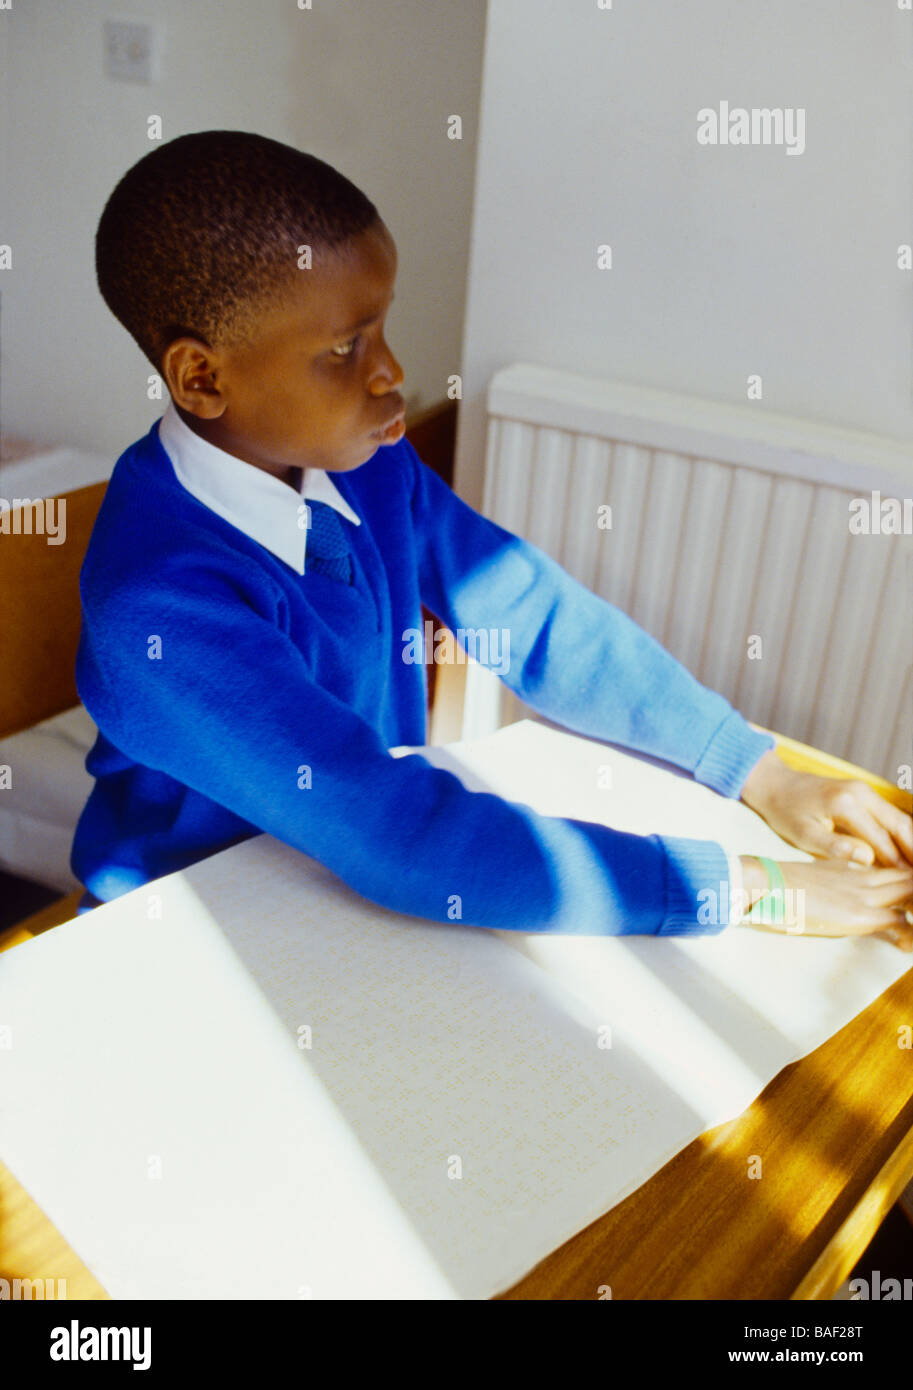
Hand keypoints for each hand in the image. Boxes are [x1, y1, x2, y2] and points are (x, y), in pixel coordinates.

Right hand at [738, 855, 912, 950]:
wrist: (763, 885)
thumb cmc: (776, 887)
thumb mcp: (810, 880)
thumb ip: (831, 884)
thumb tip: (837, 899)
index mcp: (850, 868)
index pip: (893, 871)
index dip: (907, 883)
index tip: (906, 899)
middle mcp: (862, 877)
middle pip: (908, 879)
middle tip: (911, 910)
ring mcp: (863, 894)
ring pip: (910, 894)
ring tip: (911, 932)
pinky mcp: (860, 914)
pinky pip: (900, 921)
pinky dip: (908, 933)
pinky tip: (906, 945)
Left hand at [740, 751, 912, 867]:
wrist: (775, 784)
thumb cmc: (785, 812)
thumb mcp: (803, 835)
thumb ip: (836, 847)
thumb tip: (869, 858)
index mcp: (845, 804)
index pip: (881, 838)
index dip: (898, 863)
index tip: (909, 883)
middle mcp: (860, 792)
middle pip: (900, 824)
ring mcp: (864, 790)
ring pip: (899, 819)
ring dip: (911, 843)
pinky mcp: (864, 793)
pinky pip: (889, 816)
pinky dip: (900, 834)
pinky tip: (905, 855)